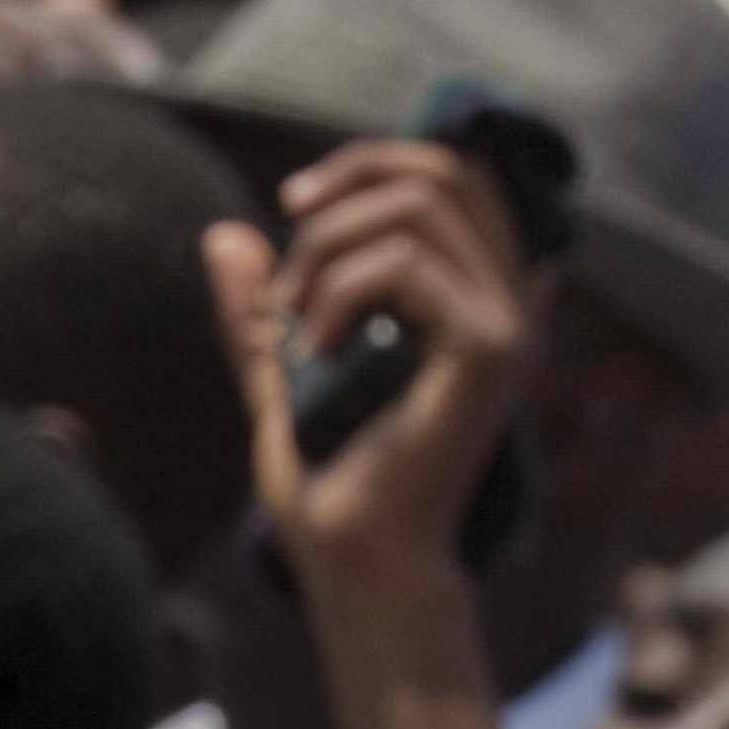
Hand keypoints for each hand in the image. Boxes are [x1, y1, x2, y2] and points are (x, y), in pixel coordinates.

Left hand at [206, 141, 551, 622]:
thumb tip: (221, 235)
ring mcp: (507, 323)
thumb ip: (262, 312)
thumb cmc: (331, 488)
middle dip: (346, 191)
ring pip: (420, 206)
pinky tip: (315, 350)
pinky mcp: (492, 348)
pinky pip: (409, 264)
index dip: (370, 162)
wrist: (353, 565)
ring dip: (331, 249)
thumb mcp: (282, 377)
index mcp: (473, 297)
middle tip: (287, 272)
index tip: (294, 206)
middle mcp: (506, 300)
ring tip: (296, 324)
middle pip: (443, 170)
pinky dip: (339, 291)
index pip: (452, 174)